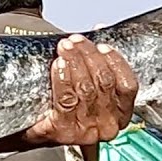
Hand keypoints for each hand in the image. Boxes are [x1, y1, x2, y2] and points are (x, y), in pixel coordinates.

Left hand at [27, 33, 137, 147]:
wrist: (33, 130)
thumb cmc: (63, 106)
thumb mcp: (87, 85)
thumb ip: (96, 60)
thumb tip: (100, 29)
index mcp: (121, 114)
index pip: (128, 86)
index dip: (116, 62)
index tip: (102, 45)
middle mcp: (108, 125)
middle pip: (104, 83)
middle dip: (89, 56)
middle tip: (75, 41)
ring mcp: (87, 130)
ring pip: (86, 89)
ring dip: (75, 62)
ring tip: (65, 48)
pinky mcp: (64, 131)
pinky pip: (66, 99)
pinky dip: (63, 78)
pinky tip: (59, 65)